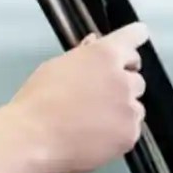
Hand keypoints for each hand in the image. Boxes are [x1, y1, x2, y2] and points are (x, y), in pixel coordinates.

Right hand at [8, 23, 150, 172]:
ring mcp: (128, 107)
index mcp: (103, 56)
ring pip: (134, 107)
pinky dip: (118, 133)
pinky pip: (131, 130)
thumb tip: (93, 45)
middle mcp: (121, 78)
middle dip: (121, 84)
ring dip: (120, 110)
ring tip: (91, 121)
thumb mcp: (54, 68)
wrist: (32, 138)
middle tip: (98, 97)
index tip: (140, 34)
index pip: (131, 37)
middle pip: (135, 78)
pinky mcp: (130, 133)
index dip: (135, 36)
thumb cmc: (36, 103)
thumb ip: (82, 56)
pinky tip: (94, 136)